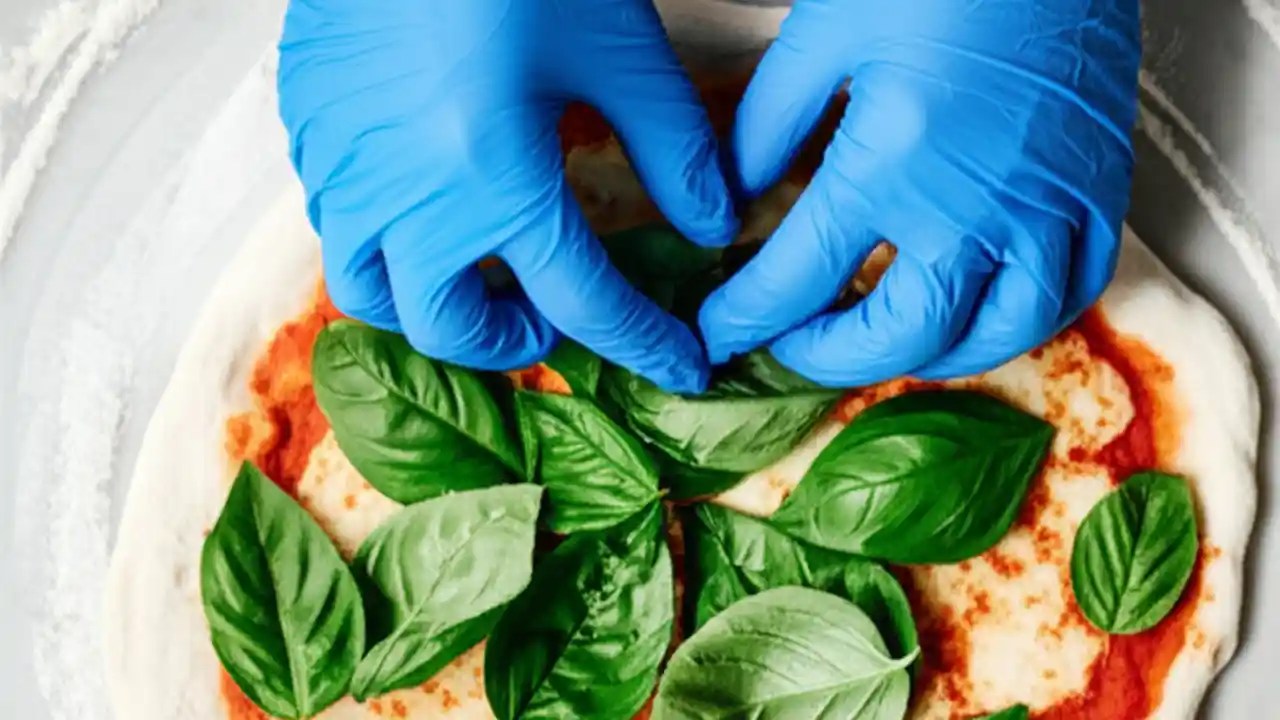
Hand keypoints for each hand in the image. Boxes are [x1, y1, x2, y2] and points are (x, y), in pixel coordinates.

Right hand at [278, 0, 735, 391]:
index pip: (583, 304)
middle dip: (509, 342)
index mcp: (491, 184)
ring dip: (432, 304)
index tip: (679, 366)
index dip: (643, 345)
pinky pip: (336, 224)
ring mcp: (341, 170)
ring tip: (479, 269)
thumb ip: (674, 148)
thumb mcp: (621, 52)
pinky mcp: (306, 132)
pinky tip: (423, 195)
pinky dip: (386, 242)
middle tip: (550, 315)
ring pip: (372, 292)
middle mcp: (402, 200)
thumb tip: (714, 221)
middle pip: (450, 330)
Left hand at [699, 0, 1140, 385]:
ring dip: (929, 357)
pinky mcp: (1099, 192)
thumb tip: (736, 197)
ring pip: (995, 336)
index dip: (745, 319)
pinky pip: (1074, 294)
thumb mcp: (820, 37)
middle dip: (830, 358)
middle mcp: (973, 210)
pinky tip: (985, 314)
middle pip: (899, 336)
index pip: (796, 280)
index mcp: (891, 166)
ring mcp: (1045, 209)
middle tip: (792, 344)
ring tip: (885, 344)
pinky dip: (1023, 323)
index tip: (720, 332)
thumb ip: (766, 127)